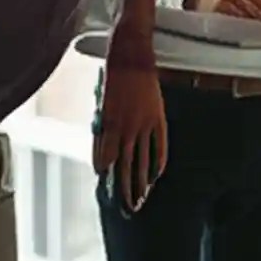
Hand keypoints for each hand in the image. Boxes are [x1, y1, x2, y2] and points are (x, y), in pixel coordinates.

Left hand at [93, 45, 167, 212]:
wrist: (131, 55)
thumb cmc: (112, 77)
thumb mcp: (101, 104)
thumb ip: (103, 130)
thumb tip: (102, 154)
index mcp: (109, 123)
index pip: (107, 158)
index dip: (107, 176)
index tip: (106, 191)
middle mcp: (126, 126)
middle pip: (125, 164)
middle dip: (125, 187)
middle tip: (126, 205)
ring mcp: (144, 122)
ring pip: (142, 159)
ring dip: (142, 180)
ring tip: (142, 197)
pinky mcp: (157, 117)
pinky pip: (159, 144)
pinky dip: (158, 161)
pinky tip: (156, 174)